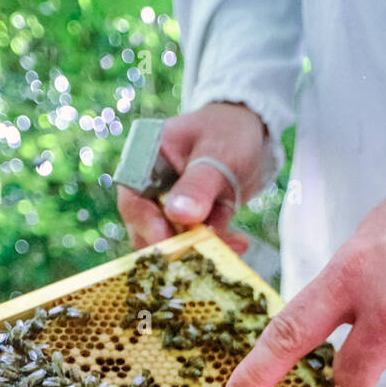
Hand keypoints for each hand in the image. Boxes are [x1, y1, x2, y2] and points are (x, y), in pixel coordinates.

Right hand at [116, 101, 268, 252]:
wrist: (250, 133)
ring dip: (203, 249)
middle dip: (180, 245)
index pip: (134, 202)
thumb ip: (198, 184)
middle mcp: (149, 190)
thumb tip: (178, 215)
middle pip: (148, 230)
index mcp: (143, 163)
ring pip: (173, 242)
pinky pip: (196, 243)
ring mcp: (168, 208)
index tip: (172, 243)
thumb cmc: (228, 131)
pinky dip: (216, 246)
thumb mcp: (217, 154)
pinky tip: (240, 242)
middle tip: (209, 255)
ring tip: (236, 244)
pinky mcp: (189, 222)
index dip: (148, 226)